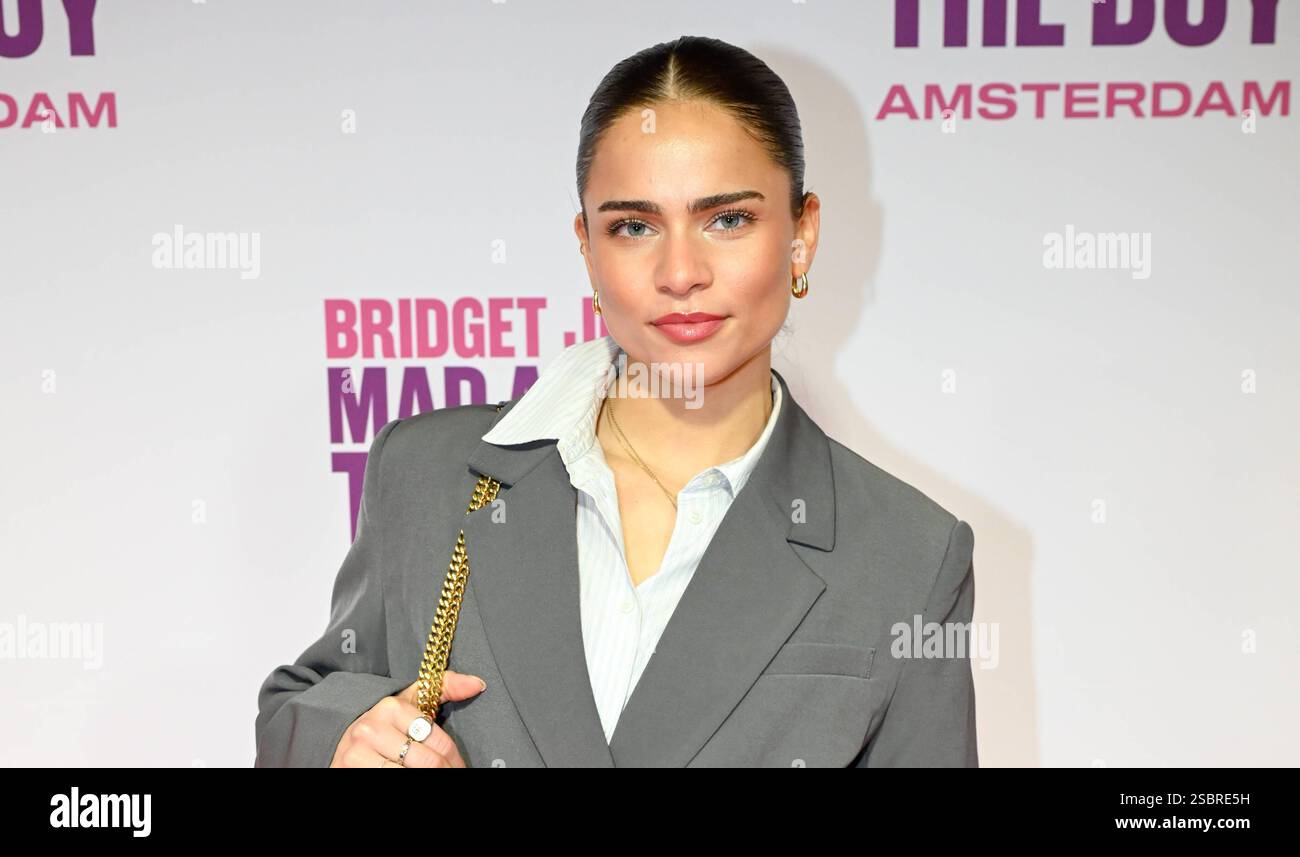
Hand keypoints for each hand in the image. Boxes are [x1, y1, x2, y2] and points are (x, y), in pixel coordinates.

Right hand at [329, 671, 486, 767]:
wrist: (342, 742)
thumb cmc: (385, 725)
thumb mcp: (410, 702)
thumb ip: (444, 687)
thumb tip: (478, 683)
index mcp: (391, 707)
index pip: (438, 741)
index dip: (455, 760)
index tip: (460, 768)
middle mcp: (372, 729)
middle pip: (427, 762)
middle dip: (446, 772)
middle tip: (453, 774)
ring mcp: (358, 754)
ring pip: (409, 775)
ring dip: (432, 778)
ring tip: (439, 777)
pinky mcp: (348, 771)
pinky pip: (390, 781)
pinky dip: (405, 782)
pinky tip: (413, 779)